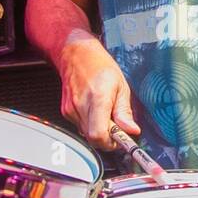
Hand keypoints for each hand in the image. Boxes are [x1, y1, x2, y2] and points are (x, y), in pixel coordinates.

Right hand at [58, 33, 140, 149]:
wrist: (76, 54)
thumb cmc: (100, 66)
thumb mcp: (121, 86)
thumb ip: (125, 111)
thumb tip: (132, 130)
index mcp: (97, 99)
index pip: (98, 135)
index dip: (111, 142)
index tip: (121, 138)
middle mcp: (80, 106)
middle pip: (93, 138)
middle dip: (108, 137)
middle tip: (117, 126)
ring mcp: (70, 110)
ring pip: (87, 134)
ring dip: (99, 129)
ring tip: (106, 113)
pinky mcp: (66, 112)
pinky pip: (81, 127)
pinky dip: (91, 123)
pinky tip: (95, 110)